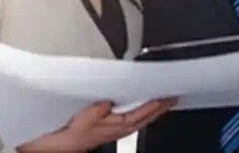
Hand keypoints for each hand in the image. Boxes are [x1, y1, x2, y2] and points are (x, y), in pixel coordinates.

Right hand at [16, 98, 175, 152]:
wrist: (66, 143)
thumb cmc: (76, 133)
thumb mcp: (88, 116)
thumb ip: (102, 107)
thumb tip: (112, 100)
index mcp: (119, 125)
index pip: (143, 113)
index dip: (156, 105)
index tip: (167, 97)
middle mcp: (121, 129)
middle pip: (146, 117)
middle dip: (160, 108)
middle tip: (172, 98)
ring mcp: (118, 130)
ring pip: (142, 119)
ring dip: (153, 111)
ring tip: (163, 103)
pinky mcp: (113, 129)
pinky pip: (134, 120)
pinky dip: (142, 114)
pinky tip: (143, 111)